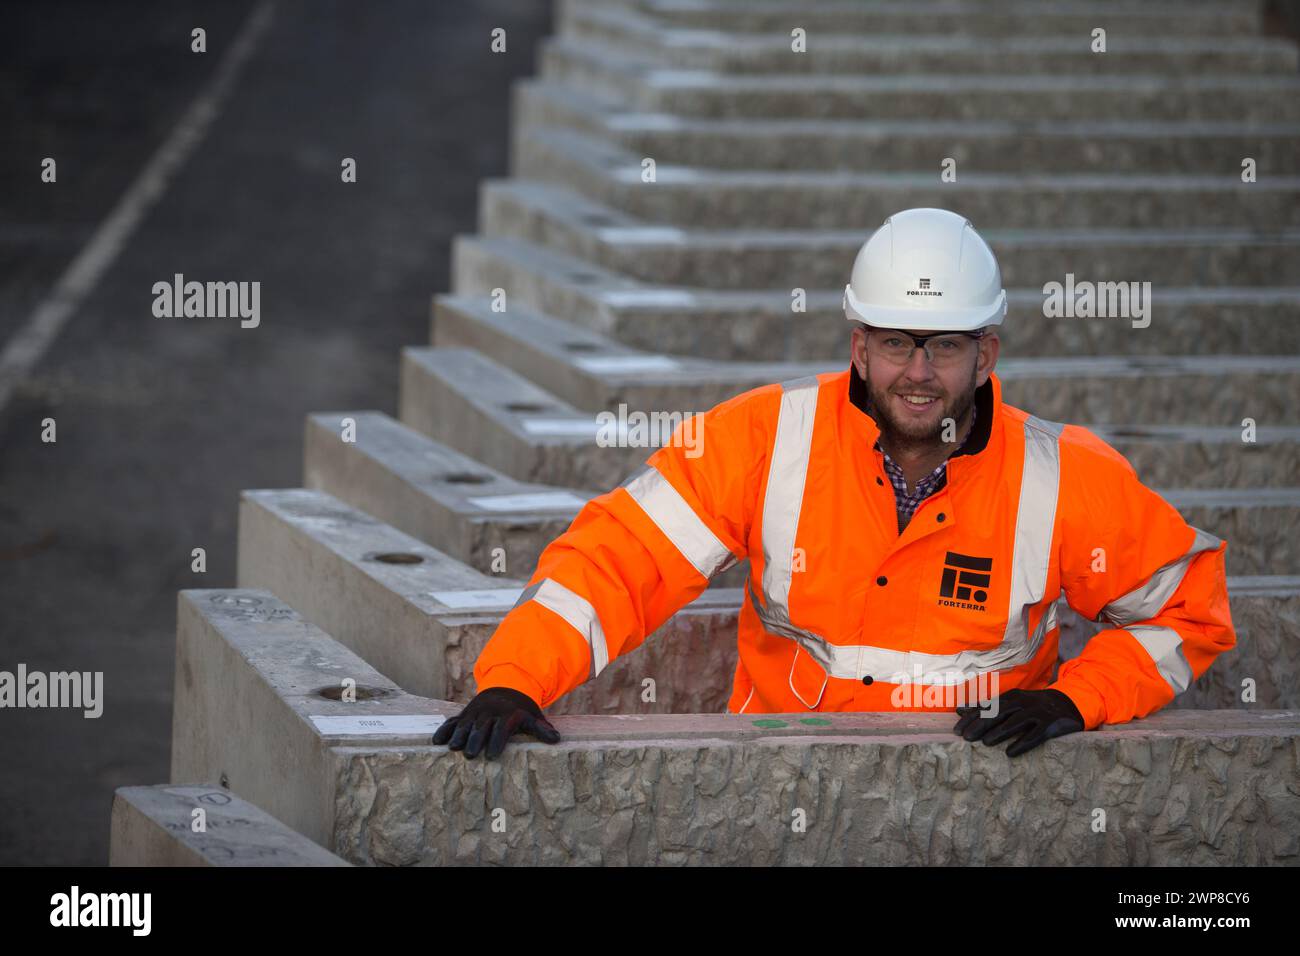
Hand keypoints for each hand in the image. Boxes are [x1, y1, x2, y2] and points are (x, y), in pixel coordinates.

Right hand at [431, 686, 559, 758]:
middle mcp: (490, 713)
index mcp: (507, 715)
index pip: (502, 729)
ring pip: (465, 724)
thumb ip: (541, 729)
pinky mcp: (464, 715)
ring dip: (459, 735)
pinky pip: (452, 721)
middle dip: (475, 741)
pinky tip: (436, 742)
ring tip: (453, 748)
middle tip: (470, 755)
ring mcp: (475, 713)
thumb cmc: (520, 710)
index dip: (497, 742)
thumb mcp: (533, 716)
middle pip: (481, 728)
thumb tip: (556, 739)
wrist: (505, 687)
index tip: (493, 756)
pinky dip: (444, 730)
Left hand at [953, 688, 1083, 757]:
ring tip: (985, 742)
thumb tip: (959, 710)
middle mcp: (1022, 703)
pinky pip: (1035, 735)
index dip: (970, 718)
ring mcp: (1037, 712)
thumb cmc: (1031, 706)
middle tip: (966, 737)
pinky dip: (1022, 743)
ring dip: (999, 731)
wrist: (1066, 704)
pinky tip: (1010, 753)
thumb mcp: (1009, 703)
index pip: (986, 707)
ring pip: (1015, 721)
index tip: (956, 730)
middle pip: (998, 713)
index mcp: (1010, 697)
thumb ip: (986, 707)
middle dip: (980, 724)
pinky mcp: (1050, 724)